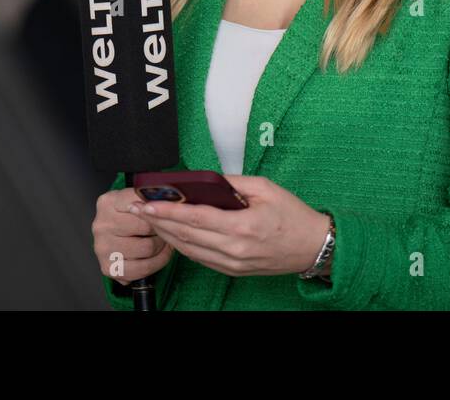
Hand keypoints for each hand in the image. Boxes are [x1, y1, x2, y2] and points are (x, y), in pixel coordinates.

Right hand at [92, 187, 174, 282]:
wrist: (111, 233)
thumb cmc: (126, 214)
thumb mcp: (134, 198)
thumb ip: (149, 197)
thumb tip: (173, 199)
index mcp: (108, 202)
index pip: (142, 205)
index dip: (159, 210)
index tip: (167, 212)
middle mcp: (102, 225)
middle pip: (147, 227)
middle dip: (162, 229)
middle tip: (167, 229)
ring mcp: (103, 247)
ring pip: (147, 249)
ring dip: (162, 247)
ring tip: (164, 242)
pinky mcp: (108, 267)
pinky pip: (142, 268)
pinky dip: (156, 263)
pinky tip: (158, 256)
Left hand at [132, 175, 330, 277]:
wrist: (312, 247)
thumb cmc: (293, 216)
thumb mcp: (265, 188)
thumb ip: (232, 182)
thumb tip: (204, 179)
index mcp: (242, 227)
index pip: (194, 218)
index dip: (166, 211)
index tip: (146, 203)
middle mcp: (234, 249)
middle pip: (185, 235)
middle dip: (157, 221)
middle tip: (137, 208)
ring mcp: (232, 263)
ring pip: (188, 249)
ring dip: (166, 233)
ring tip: (149, 218)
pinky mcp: (232, 270)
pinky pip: (199, 258)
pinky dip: (182, 244)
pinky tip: (172, 232)